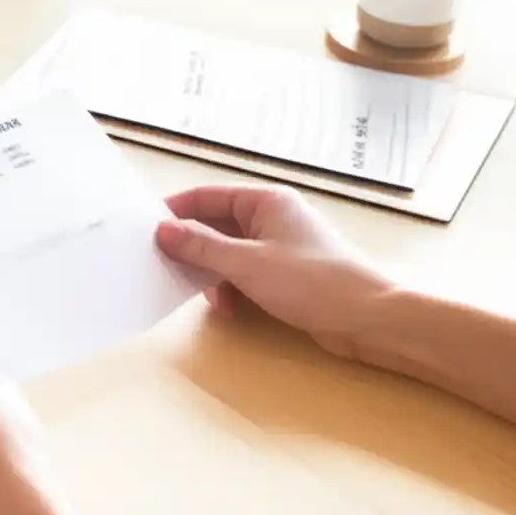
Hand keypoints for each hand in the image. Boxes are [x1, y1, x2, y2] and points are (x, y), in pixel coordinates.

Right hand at [154, 185, 394, 355]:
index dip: (176, 211)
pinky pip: (245, 274)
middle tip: (163, 267)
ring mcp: (280, 247)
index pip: (208, 196)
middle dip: (192, 248)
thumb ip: (201, 246)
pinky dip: (231, 288)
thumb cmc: (312, 281)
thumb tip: (162, 230)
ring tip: (201, 295)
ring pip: (228, 253)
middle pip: (216, 225)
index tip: (146, 232)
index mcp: (266, 201)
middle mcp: (272, 217)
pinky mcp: (286, 275)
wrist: (370, 318)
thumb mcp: (247, 263)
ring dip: (211, 273)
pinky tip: (229, 308)